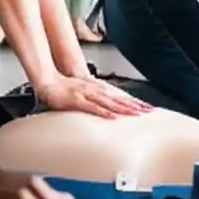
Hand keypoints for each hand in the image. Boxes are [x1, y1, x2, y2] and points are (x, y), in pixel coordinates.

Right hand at [35, 75, 149, 118]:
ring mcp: (87, 94)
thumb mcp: (84, 92)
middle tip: (149, 111)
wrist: (49, 80)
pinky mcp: (77, 100)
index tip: (147, 108)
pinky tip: (113, 117)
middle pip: (119, 98)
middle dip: (135, 105)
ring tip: (136, 114)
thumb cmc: (65, 88)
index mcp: (98, 88)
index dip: (135, 101)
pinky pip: (93, 107)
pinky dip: (104, 112)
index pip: (120, 96)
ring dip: (124, 108)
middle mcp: (96, 90)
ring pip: (109, 102)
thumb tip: (107, 109)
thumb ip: (96, 100)